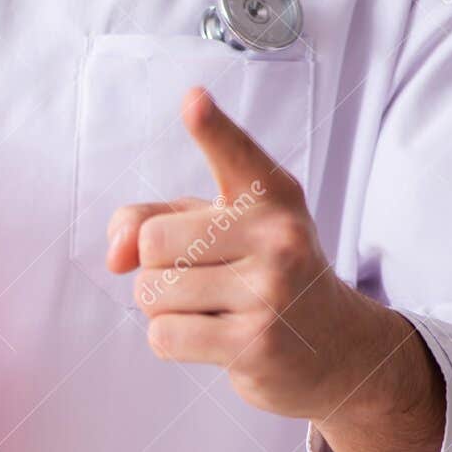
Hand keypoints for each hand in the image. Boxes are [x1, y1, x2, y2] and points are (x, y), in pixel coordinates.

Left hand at [106, 87, 444, 451]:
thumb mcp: (217, 234)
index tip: (193, 100)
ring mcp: (270, 289)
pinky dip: (172, 341)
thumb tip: (114, 256)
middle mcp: (277, 235)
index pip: (234, 155)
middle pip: (152, 244)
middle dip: (157, 269)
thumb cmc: (261, 279)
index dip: (210, 128)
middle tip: (204, 280)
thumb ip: (149, 222)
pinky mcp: (255, 342)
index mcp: (270, 197)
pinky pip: (163, 336)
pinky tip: (214, 338)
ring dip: (165, 309)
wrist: (336, 351)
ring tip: (214, 309)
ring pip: (151, 292)